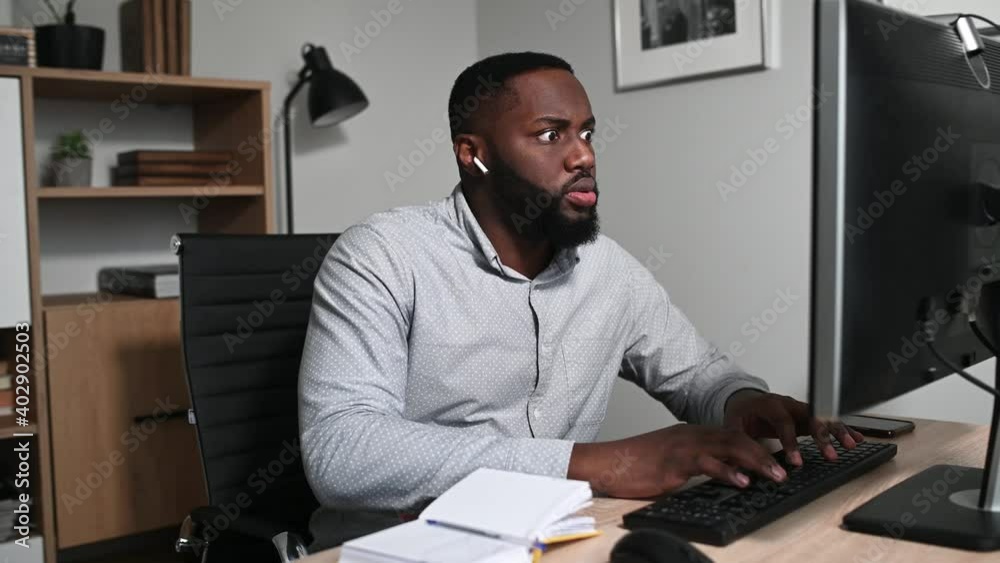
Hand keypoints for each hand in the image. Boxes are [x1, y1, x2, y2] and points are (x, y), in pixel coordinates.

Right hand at [567, 424, 788, 497]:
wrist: (607, 462)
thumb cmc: (634, 465)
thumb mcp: (670, 463)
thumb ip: (694, 466)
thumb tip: (717, 477)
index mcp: (692, 435)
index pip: (732, 436)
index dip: (757, 447)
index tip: (776, 460)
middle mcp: (691, 435)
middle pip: (737, 438)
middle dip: (764, 453)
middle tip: (785, 470)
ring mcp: (683, 446)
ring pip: (728, 447)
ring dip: (755, 461)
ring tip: (774, 475)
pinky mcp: (674, 462)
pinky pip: (706, 463)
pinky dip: (727, 471)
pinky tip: (741, 481)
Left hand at [723, 390, 864, 465]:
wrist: (745, 401)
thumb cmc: (741, 414)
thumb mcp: (733, 427)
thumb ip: (740, 443)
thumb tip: (744, 465)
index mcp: (769, 405)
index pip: (783, 422)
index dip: (791, 442)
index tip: (796, 461)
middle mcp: (788, 404)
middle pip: (809, 416)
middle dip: (822, 435)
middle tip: (831, 455)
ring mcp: (800, 408)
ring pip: (823, 416)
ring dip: (837, 430)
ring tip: (851, 445)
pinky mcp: (808, 415)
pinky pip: (828, 419)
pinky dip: (843, 428)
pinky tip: (857, 437)